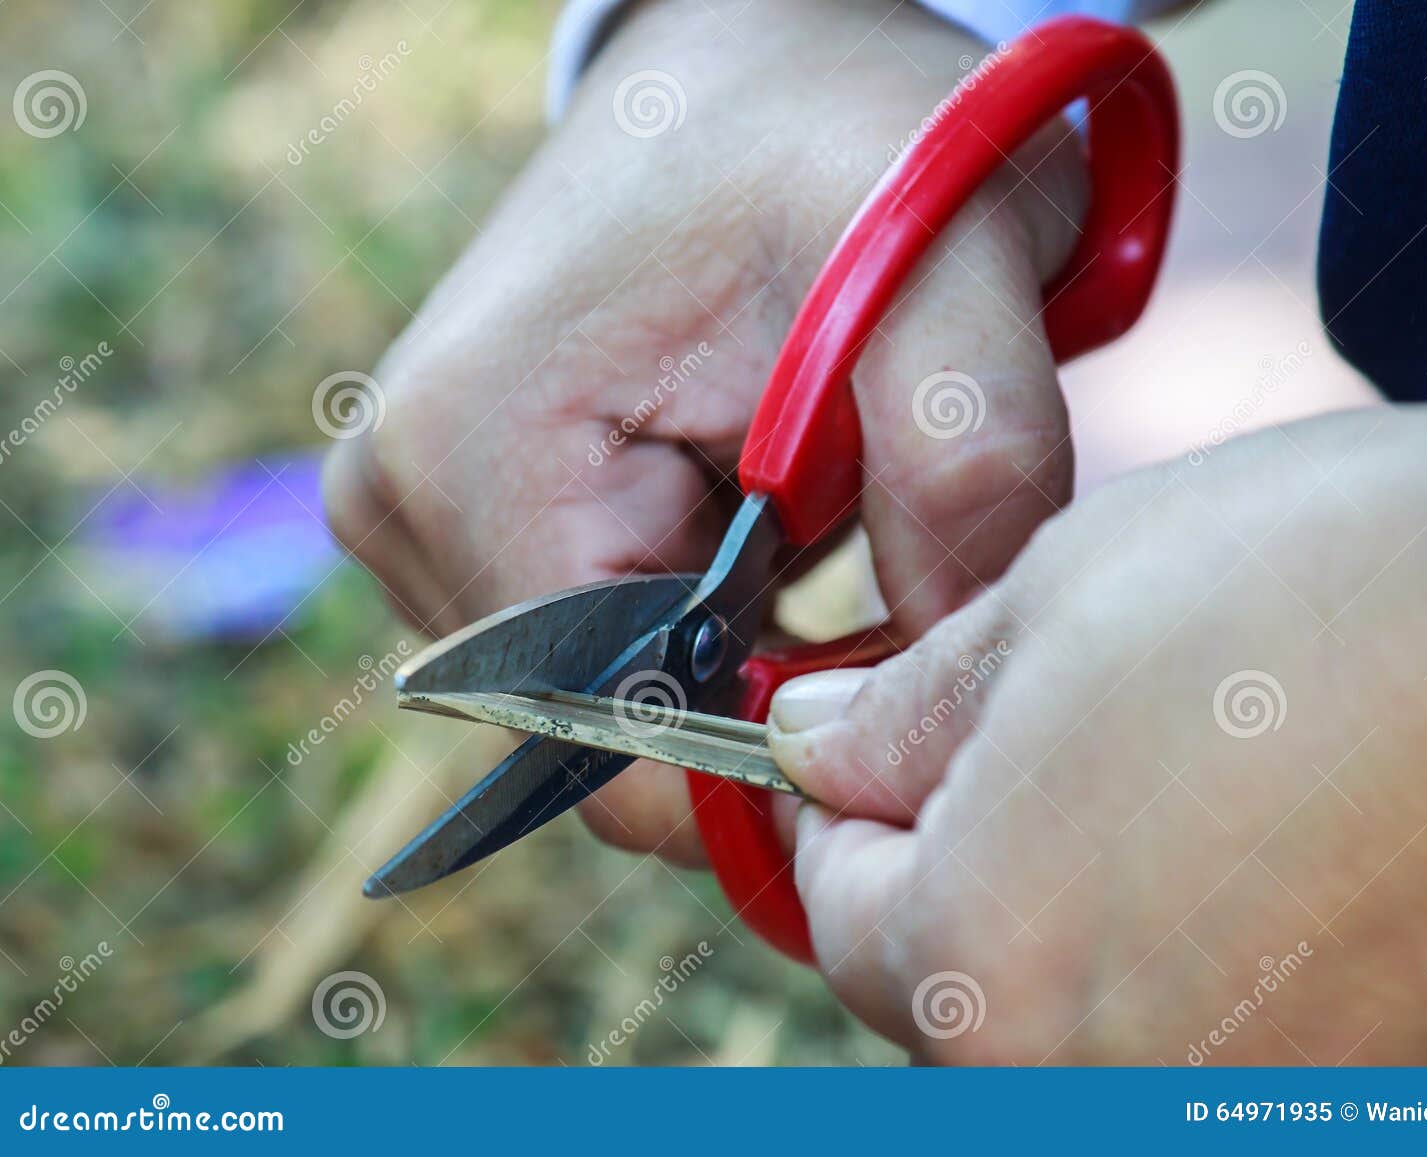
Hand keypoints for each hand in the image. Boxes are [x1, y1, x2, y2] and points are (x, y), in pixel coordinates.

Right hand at [322, 0, 1085, 861]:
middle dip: (777, 695)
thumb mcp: (943, 254)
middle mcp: (404, 501)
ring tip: (834, 514)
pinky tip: (776, 523)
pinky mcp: (467, 512)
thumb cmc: (833, 132)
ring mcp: (423, 511)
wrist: (750, 55)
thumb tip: (941, 662)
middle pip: (618, 737)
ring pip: (619, 699)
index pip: (618, 752)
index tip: (909, 705)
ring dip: (749, 651)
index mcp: (474, 453)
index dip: (780, 767)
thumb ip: (970, 457)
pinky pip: (605, 645)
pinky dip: (713, 624)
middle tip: (900, 578)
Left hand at [772, 404, 1426, 1063]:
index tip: (875, 745)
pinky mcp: (1379, 1106)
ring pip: (1095, 1022)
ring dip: (1102, 917)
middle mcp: (1090, 1095)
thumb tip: (821, 747)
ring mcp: (1238, 1116)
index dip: (849, 808)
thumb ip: (904, 713)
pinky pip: (1237, 1043)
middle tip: (1044, 744)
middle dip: (972, 866)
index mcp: (978, 975)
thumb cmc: (1324, 600)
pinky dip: (1230, 963)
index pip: (838, 909)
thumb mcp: (1054, 604)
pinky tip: (1296, 857)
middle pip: (961, 988)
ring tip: (1197, 783)